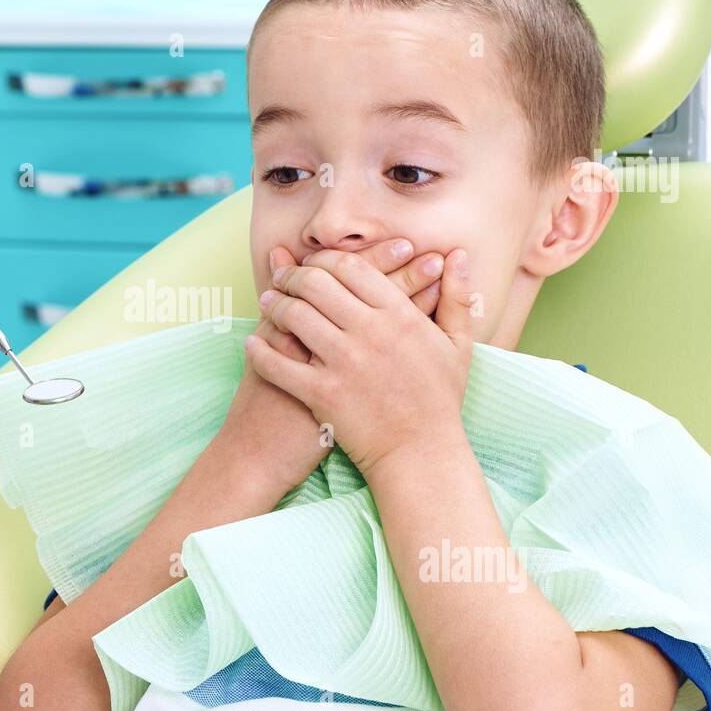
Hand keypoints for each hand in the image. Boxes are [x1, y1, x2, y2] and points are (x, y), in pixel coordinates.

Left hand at [212, 238, 447, 500]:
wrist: (422, 454)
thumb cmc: (441, 400)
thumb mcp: (458, 346)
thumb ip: (458, 297)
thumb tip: (458, 256)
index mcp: (399, 315)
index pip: (350, 268)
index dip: (324, 260)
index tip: (312, 264)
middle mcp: (370, 331)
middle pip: (316, 285)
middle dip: (293, 276)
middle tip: (282, 278)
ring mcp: (343, 363)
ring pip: (294, 316)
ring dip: (274, 304)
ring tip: (267, 303)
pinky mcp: (322, 394)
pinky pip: (279, 364)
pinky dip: (260, 350)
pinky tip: (252, 343)